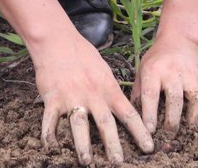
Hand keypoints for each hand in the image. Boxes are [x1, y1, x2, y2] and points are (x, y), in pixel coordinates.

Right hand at [34, 33, 153, 164]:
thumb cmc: (82, 55)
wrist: (56, 41)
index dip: (139, 132)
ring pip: (79, 125)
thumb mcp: (104, 70)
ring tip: (86, 161)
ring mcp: (72, 97)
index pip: (128, 113)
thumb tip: (122, 108)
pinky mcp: (53, 99)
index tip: (149, 147)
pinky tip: (51, 148)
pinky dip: (49, 136)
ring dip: (83, 145)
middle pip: (105, 123)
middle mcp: (92, 95)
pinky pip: (50, 121)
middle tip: (118, 162)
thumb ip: (111, 90)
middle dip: (112, 144)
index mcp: (108, 88)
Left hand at [131, 35, 197, 136]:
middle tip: (166, 137)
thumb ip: (138, 93)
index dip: (150, 114)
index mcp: (153, 70)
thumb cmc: (157, 60)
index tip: (149, 131)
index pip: (151, 94)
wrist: (180, 41)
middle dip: (171, 121)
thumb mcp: (142, 70)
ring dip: (189, 120)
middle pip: (174, 99)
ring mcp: (189, 77)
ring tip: (183, 135)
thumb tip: (133, 118)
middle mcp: (172, 72)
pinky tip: (192, 126)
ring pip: (193, 100)